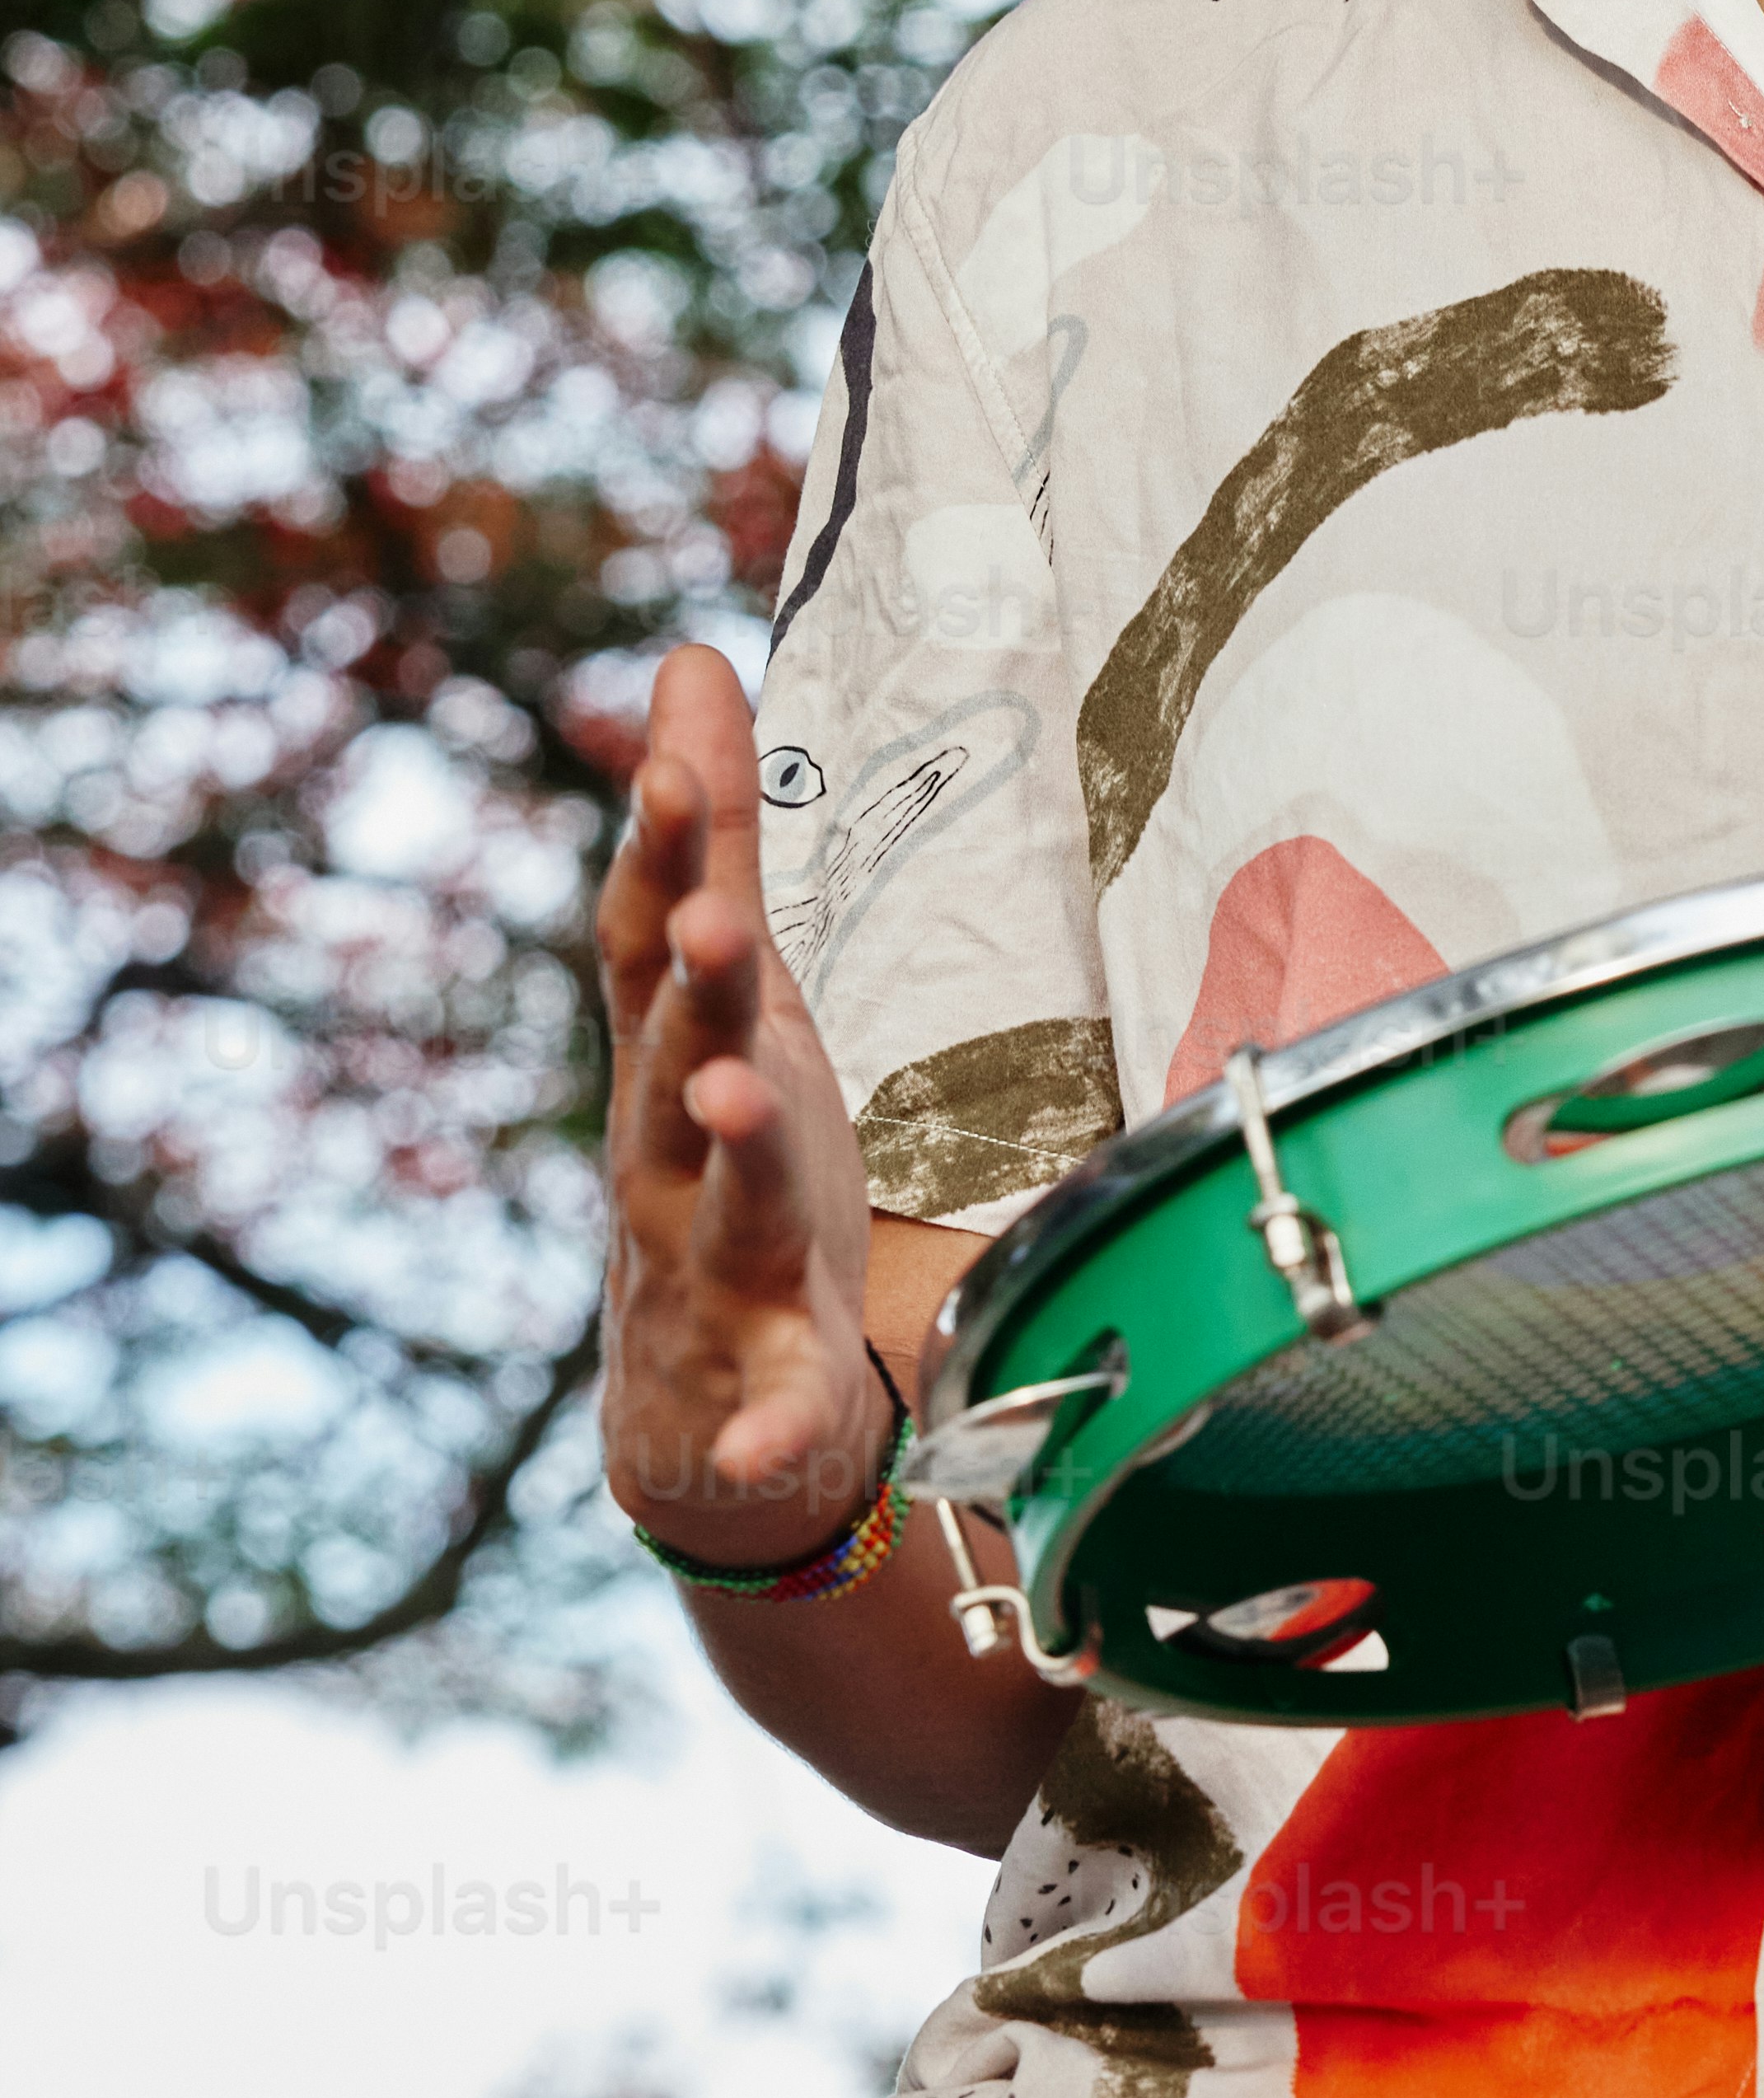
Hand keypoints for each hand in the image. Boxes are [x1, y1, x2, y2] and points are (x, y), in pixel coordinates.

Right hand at [595, 641, 885, 1570]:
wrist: (696, 1406)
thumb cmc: (721, 1160)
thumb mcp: (730, 992)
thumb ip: (719, 839)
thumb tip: (690, 655)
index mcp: (678, 1055)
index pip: (654, 942)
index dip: (666, 851)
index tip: (678, 758)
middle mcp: (672, 1157)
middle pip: (679, 1058)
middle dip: (693, 989)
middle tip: (712, 921)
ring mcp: (707, 1273)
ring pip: (721, 1208)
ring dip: (727, 1154)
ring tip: (731, 1101)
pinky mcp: (758, 1386)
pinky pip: (763, 1408)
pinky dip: (764, 1427)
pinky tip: (775, 1442)